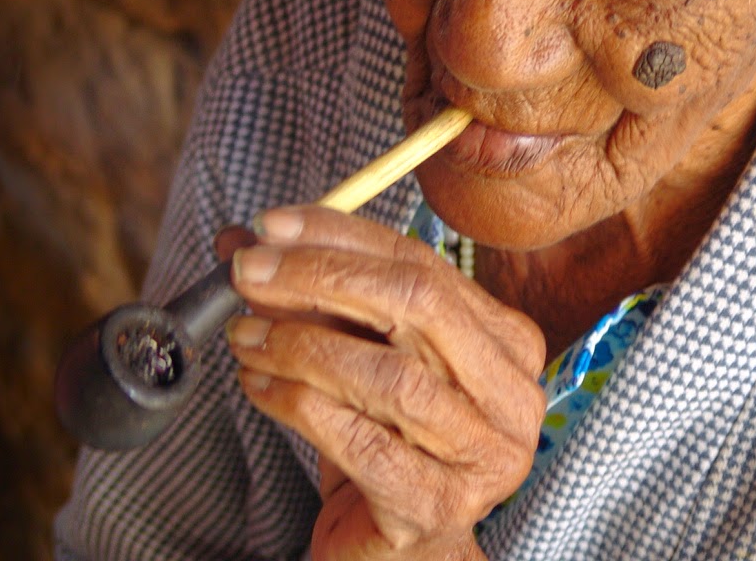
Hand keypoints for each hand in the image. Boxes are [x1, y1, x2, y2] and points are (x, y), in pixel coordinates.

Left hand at [225, 205, 546, 560]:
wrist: (401, 551)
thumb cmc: (385, 442)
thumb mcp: (358, 357)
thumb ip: (316, 297)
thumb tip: (244, 240)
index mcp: (508, 343)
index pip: (422, 265)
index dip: (342, 237)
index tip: (271, 226)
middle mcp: (511, 395)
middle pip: (417, 304)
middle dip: (321, 277)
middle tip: (249, 271)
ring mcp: (482, 455)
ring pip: (391, 377)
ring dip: (303, 345)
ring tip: (246, 337)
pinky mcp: (436, 505)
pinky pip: (363, 443)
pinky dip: (300, 406)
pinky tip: (259, 387)